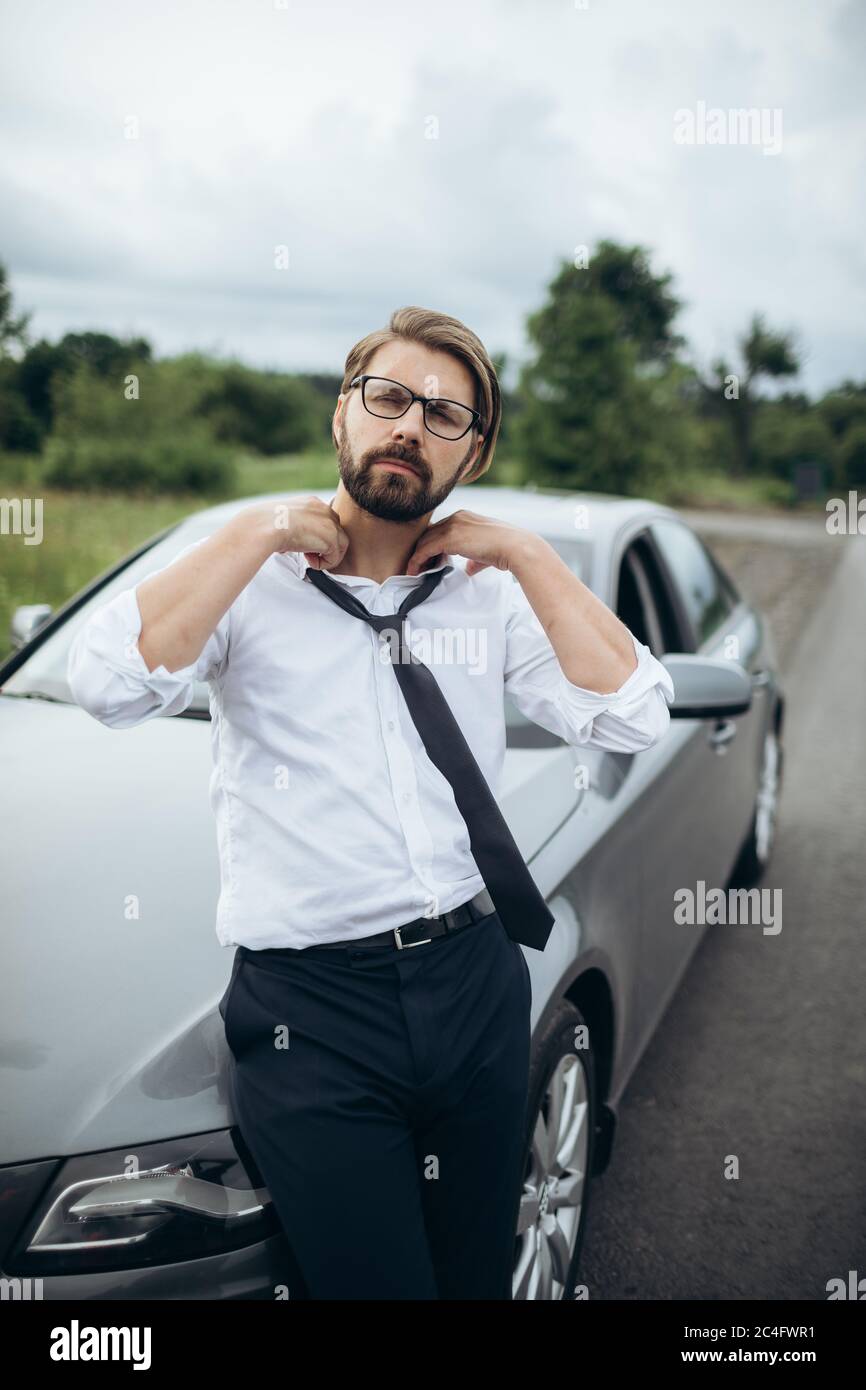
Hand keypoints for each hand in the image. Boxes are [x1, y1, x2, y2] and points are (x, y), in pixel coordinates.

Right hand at [242, 497, 348, 568]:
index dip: (317, 536)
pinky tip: (308, 560)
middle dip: (325, 545)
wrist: (267, 525)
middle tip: (308, 553)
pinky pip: (334, 558)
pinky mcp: (331, 539)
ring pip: (340, 545)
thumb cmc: (267, 524)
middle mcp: (324, 510)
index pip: (326, 521)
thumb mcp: (285, 519)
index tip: (304, 543)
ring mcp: (330, 524)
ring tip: (309, 558)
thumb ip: (297, 526)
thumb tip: (293, 542)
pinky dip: (323, 564)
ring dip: (326, 556)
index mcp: (312, 503)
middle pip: (336, 532)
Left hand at [405, 509, 538, 576]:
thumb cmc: (506, 550)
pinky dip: (417, 560)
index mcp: (465, 517)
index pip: (440, 530)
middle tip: (418, 567)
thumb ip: (474, 559)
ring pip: (424, 541)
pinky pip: (425, 549)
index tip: (428, 561)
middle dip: (421, 550)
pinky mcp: (450, 537)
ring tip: (414, 572)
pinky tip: (415, 571)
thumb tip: (469, 569)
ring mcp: (452, 526)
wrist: (515, 547)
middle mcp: (456, 517)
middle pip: (429, 533)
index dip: (431, 545)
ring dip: (416, 557)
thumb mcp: (486, 552)